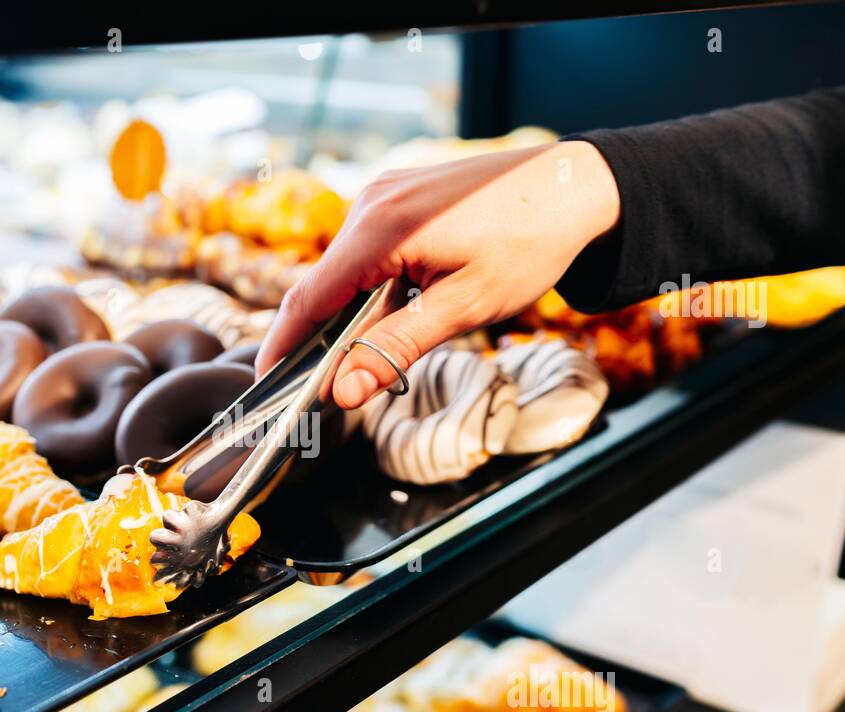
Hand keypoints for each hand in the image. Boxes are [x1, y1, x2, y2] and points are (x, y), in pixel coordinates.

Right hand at [255, 141, 620, 407]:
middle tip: (331, 390)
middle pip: (323, 287)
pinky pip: (367, 253)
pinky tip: (399, 313)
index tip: (267, 387)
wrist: (576, 186)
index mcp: (380, 228)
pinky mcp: (398, 197)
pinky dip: (371, 290)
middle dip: (323, 341)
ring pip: (346, 272)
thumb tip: (344, 391)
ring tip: (377, 355)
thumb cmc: (530, 242)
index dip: (283, 346)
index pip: (308, 297)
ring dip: (353, 317)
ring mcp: (383, 194)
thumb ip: (397, 348)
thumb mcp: (465, 306)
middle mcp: (371, 203)